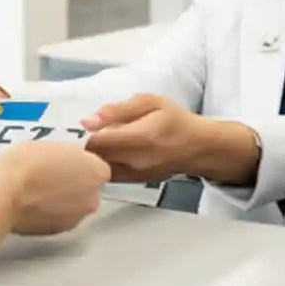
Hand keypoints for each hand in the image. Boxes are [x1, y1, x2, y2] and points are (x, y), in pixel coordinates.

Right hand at [0, 143, 110, 235]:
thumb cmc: (28, 160)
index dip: (79, 163)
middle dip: (73, 183)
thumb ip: (71, 156)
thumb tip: (71, 163)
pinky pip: (57, 217)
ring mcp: (76, 219)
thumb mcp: (54, 143)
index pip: (96, 166)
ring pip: (73, 205)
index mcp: (97, 173)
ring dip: (61, 199)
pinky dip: (48, 212)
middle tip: (47, 173)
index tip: (61, 159)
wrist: (4, 192)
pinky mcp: (56, 232)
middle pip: (88, 189)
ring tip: (35, 189)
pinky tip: (30, 203)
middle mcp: (93, 199)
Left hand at [82, 94, 259, 183]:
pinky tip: (112, 153)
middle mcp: (136, 161)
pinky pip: (108, 175)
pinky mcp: (134, 183)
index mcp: (140, 137)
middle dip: (89, 144)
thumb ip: (117, 110)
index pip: (96, 142)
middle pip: (94, 157)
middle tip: (96, 132)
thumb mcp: (149, 103)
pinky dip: (104, 165)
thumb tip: (87, 122)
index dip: (87, 133)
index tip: (92, 124)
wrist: (197, 147)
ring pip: (99, 168)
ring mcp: (135, 176)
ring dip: (96, 156)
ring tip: (105, 142)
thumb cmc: (174, 120)